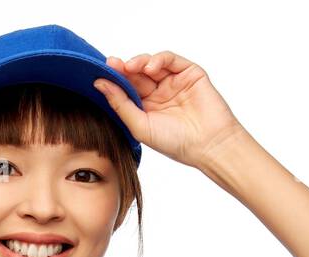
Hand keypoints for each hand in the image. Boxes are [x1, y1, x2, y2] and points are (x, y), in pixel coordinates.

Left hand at [93, 51, 245, 168]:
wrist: (209, 145)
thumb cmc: (175, 142)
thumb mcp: (140, 125)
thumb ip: (120, 104)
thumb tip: (99, 83)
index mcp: (146, 107)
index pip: (126, 88)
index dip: (115, 79)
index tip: (101, 73)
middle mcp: (159, 93)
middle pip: (137, 74)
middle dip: (124, 68)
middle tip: (112, 64)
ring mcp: (174, 82)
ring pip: (152, 64)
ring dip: (139, 62)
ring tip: (130, 67)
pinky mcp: (189, 73)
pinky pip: (171, 60)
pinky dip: (159, 59)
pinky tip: (150, 67)